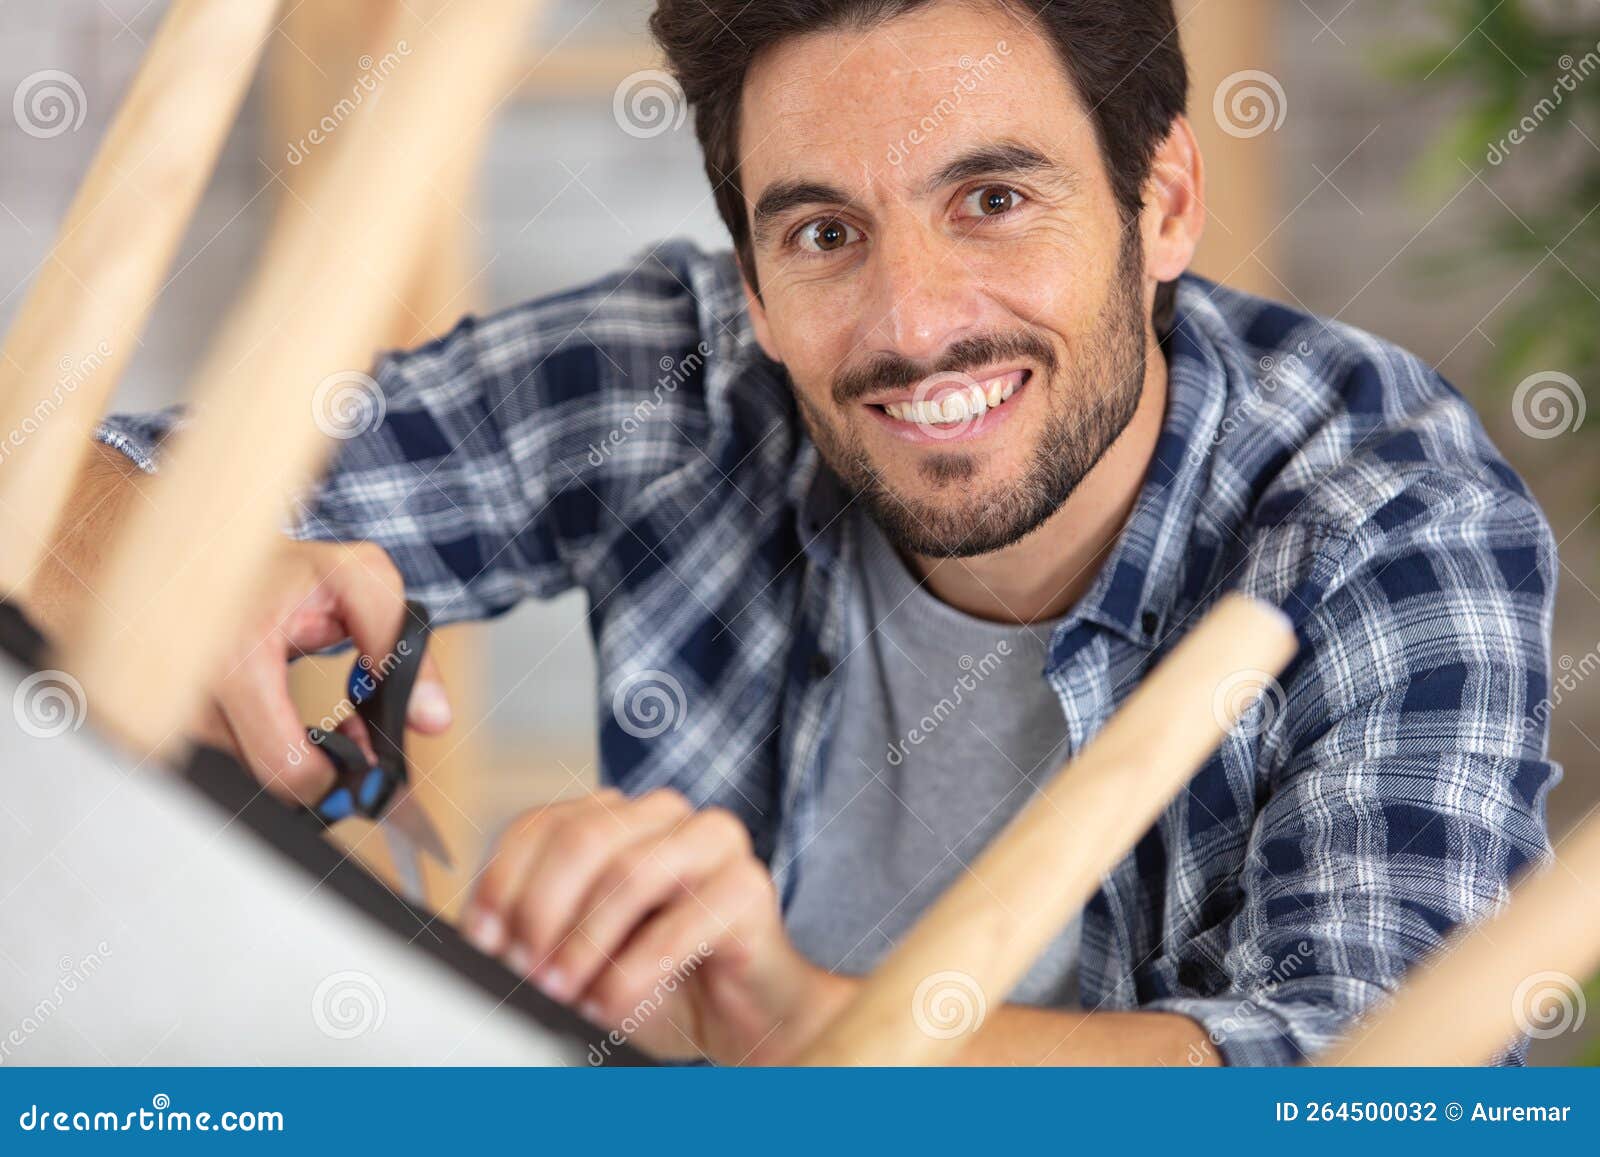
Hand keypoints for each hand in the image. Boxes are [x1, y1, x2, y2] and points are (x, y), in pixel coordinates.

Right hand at [189, 539, 452, 804]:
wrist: (209, 547)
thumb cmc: (282, 563)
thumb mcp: (357, 580)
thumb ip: (400, 644)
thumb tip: (431, 717)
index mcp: (235, 661)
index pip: (286, 767)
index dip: (338, 775)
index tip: (369, 754)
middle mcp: (194, 695)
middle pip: (275, 778)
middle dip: (327, 765)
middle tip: (357, 729)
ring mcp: (178, 711)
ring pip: (256, 769)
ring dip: (300, 751)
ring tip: (328, 715)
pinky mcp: (175, 718)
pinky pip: (238, 752)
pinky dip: (273, 742)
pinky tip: (290, 713)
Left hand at [463, 788, 854, 1063]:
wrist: (744, 1015)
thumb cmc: (660, 979)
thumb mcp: (583, 951)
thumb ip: (538, 934)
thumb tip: (482, 943)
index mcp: (618, 815)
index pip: (542, 824)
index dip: (503, 881)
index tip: (483, 940)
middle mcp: (665, 815)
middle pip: (582, 839)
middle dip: (541, 912)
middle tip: (524, 972)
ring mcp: (713, 842)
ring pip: (630, 872)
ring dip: (584, 943)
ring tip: (564, 994)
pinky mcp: (748, 886)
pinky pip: (679, 923)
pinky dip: (633, 972)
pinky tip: (610, 1005)